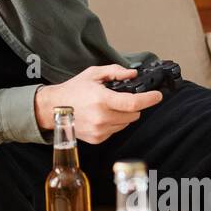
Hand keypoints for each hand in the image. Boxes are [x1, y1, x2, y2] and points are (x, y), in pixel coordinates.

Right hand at [34, 65, 162, 143]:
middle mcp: (101, 117)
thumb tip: (132, 74)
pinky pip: (116, 130)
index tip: (157, 96)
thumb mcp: (93, 74)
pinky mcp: (97, 138)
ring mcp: (99, 130)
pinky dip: (114, 123)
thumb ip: (115, 72)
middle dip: (133, 105)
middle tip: (121, 98)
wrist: (53, 109)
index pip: (133, 103)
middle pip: (133, 114)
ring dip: (124, 115)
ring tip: (108, 107)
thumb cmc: (72, 90)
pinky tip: (102, 116)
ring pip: (126, 124)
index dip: (149, 99)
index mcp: (101, 99)